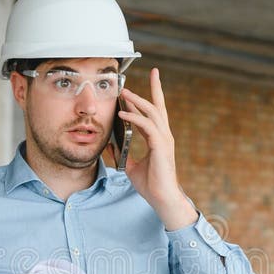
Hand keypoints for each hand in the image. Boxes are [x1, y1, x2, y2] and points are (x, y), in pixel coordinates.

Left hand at [116, 68, 196, 229]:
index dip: (146, 99)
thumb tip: (109, 146)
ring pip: (153, 113)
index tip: (139, 86)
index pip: (153, 113)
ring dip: (138, 101)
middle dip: (153, 89)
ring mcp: (164, 140)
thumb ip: (122, 155)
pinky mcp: (160, 146)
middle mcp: (163, 136)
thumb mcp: (131, 167)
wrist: (162, 198)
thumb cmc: (151, 185)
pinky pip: (147, 126)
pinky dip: (134, 119)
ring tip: (125, 93)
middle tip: (145, 75)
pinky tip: (123, 115)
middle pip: (158, 106)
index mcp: (158, 139)